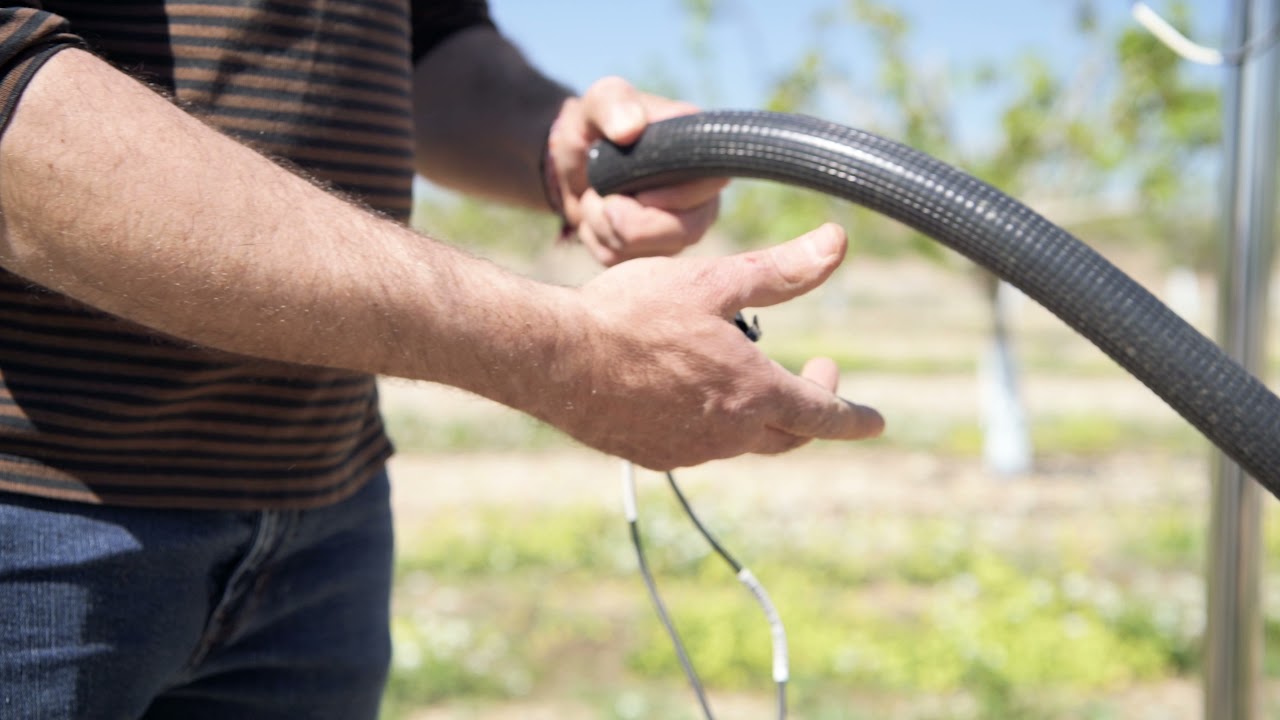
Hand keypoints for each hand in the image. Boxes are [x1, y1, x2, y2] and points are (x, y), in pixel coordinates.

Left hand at [546, 76, 726, 265]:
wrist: (574, 161)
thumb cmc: (594, 125)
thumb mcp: (597, 103)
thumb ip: (612, 104)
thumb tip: (630, 128)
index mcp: (700, 152)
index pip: (711, 182)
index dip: (673, 197)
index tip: (636, 193)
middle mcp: (702, 194)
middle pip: (688, 230)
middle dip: (632, 223)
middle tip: (597, 199)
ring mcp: (681, 226)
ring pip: (657, 254)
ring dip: (609, 230)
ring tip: (593, 200)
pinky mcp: (654, 251)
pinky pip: (630, 263)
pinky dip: (601, 243)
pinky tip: (595, 219)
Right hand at [551, 223, 883, 469]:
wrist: (556, 357)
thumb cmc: (633, 312)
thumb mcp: (713, 280)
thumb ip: (780, 271)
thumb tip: (836, 242)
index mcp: (752, 392)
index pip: (823, 415)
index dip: (854, 418)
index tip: (876, 421)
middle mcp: (727, 434)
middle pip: (789, 435)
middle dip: (812, 410)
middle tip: (814, 373)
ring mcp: (689, 451)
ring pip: (742, 439)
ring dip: (756, 410)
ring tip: (736, 365)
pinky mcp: (654, 455)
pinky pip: (699, 445)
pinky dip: (713, 422)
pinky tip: (689, 390)